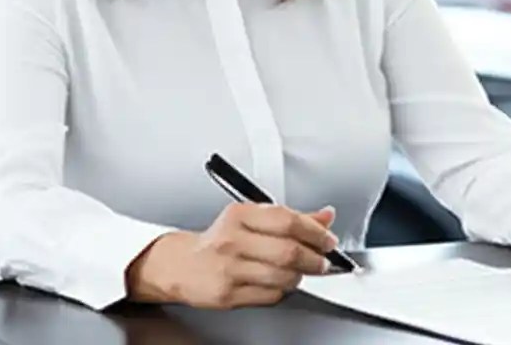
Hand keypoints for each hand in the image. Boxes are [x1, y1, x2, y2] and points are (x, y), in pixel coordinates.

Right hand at [126, 202, 338, 308]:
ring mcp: (228, 268)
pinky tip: (279, 283)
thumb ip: (291, 218)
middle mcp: (232, 240)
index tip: (328, 239)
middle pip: (288, 251)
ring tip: (300, 272)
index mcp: (240, 215)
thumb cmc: (220, 241)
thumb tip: (326, 216)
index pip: (288, 220)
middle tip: (322, 261)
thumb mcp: (252, 219)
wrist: (182, 265)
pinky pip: (269, 295)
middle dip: (314, 258)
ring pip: (282, 276)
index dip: (315, 232)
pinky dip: (283, 291)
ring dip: (300, 277)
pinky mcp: (227, 294)